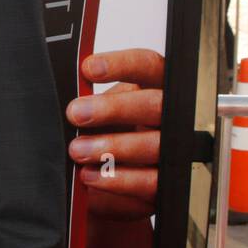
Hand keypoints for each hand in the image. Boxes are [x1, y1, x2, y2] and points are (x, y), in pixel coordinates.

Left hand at [65, 48, 162, 219]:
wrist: (116, 182)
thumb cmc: (109, 136)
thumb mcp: (101, 114)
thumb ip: (90, 102)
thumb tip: (71, 99)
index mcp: (154, 89)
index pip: (148, 67)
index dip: (122, 65)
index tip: (89, 69)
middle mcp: (172, 116)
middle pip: (154, 104)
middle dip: (113, 108)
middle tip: (76, 114)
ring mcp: (176, 150)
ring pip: (155, 144)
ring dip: (113, 146)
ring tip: (78, 150)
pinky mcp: (170, 182)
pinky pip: (151, 181)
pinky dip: (119, 179)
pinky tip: (91, 175)